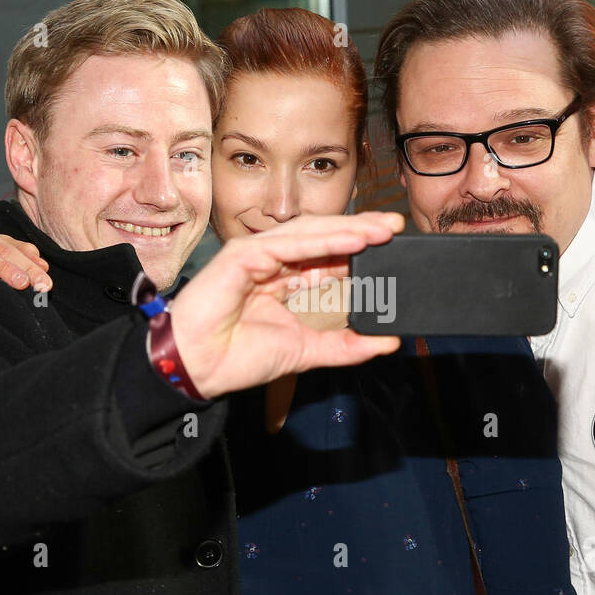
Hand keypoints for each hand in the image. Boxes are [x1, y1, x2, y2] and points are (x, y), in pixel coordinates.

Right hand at [168, 212, 403, 397]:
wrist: (199, 368)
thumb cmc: (238, 357)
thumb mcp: (306, 351)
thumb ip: (345, 346)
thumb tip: (386, 343)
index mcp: (284, 279)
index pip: (328, 255)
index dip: (359, 248)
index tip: (393, 247)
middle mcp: (272, 261)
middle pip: (323, 236)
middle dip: (360, 230)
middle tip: (395, 227)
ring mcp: (256, 254)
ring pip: (309, 233)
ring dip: (348, 230)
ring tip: (382, 231)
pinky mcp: (242, 255)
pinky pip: (289, 244)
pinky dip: (324, 242)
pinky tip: (353, 241)